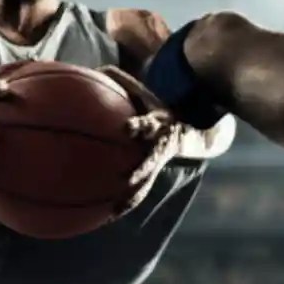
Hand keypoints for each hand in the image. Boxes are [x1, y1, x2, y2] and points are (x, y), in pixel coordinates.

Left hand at [97, 65, 183, 216]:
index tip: (127, 128)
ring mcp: (158, 163)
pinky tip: (108, 216)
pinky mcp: (154, 175)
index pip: (147, 124)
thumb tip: (96, 68)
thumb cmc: (155, 108)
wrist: (187, 130)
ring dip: (134, 197)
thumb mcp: (143, 92)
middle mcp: (159, 146)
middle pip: (152, 159)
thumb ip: (121, 80)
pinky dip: (126, 203)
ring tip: (117, 210)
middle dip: (143, 169)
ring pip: (147, 183)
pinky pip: (139, 192)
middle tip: (128, 178)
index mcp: (157, 124)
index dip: (139, 126)